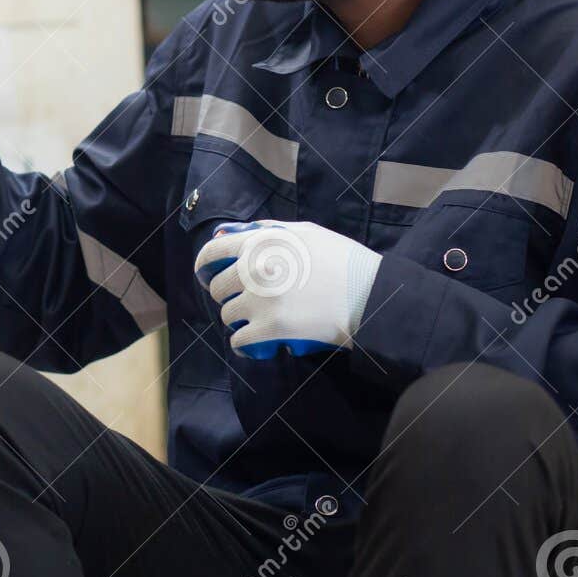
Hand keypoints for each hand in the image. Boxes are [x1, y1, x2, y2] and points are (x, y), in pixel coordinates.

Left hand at [194, 221, 381, 359]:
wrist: (374, 296)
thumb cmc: (343, 262)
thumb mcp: (305, 233)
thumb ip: (266, 231)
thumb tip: (228, 234)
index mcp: (260, 242)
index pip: (212, 252)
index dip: (204, 265)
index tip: (206, 275)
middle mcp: (255, 269)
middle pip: (218, 288)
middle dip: (227, 296)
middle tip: (245, 302)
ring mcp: (261, 300)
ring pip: (227, 316)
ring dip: (237, 321)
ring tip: (256, 321)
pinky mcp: (271, 329)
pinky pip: (240, 342)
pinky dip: (244, 345)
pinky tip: (253, 344)